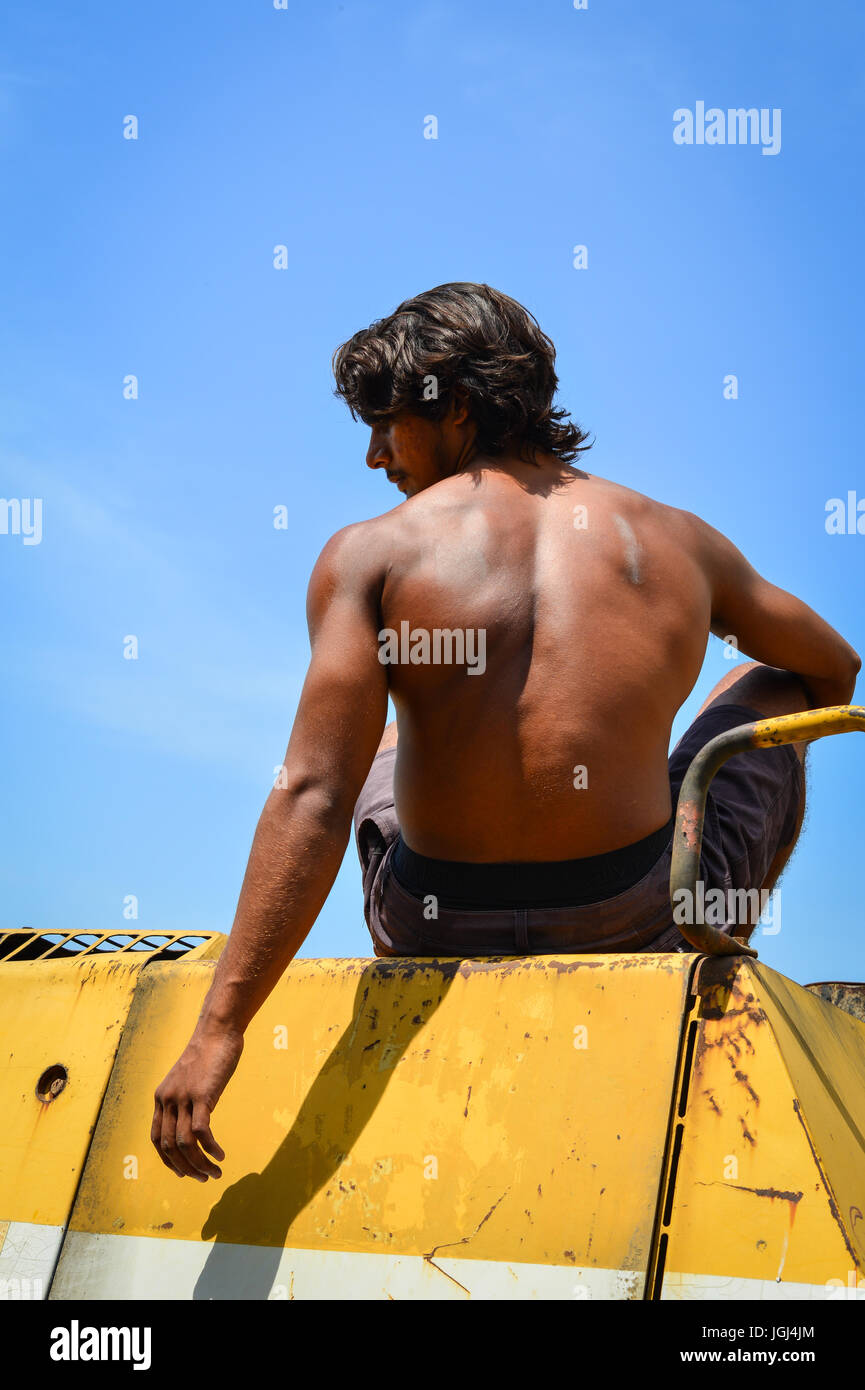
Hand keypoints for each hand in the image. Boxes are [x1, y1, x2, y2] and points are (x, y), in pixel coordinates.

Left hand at [151, 1024, 242, 1180]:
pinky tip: (221, 1155)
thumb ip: (186, 1100)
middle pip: (170, 1146)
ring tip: (215, 1173)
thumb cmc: (208, 1054)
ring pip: (185, 1143)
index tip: (183, 1173)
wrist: (217, 1032)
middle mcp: (167, 1100)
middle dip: (186, 1168)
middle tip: (204, 1179)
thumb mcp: (189, 1080)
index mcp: (161, 1097)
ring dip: (200, 1164)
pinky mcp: (202, 1095)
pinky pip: (201, 1131)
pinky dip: (211, 1148)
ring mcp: (183, 1097)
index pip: (157, 1139)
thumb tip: (195, 1125)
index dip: (168, 1160)